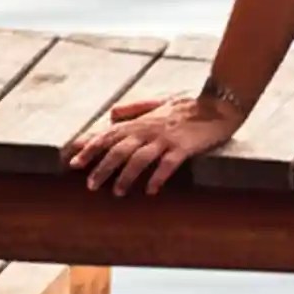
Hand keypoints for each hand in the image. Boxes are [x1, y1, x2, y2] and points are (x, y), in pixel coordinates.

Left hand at [68, 95, 244, 195]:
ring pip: (138, 160)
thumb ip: (135, 108)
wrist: (220, 103)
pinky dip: (157, 178)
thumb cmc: (190, 104)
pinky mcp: (184, 147)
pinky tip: (151, 190)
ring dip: (125, 177)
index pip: (109, 135)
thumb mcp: (159, 101)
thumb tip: (111, 114)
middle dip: (102, 168)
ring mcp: (167, 139)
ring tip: (118, 192)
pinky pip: (167, 165)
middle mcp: (150, 129)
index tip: (74, 163)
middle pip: (119, 151)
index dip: (90, 149)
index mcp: (142, 120)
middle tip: (91, 185)